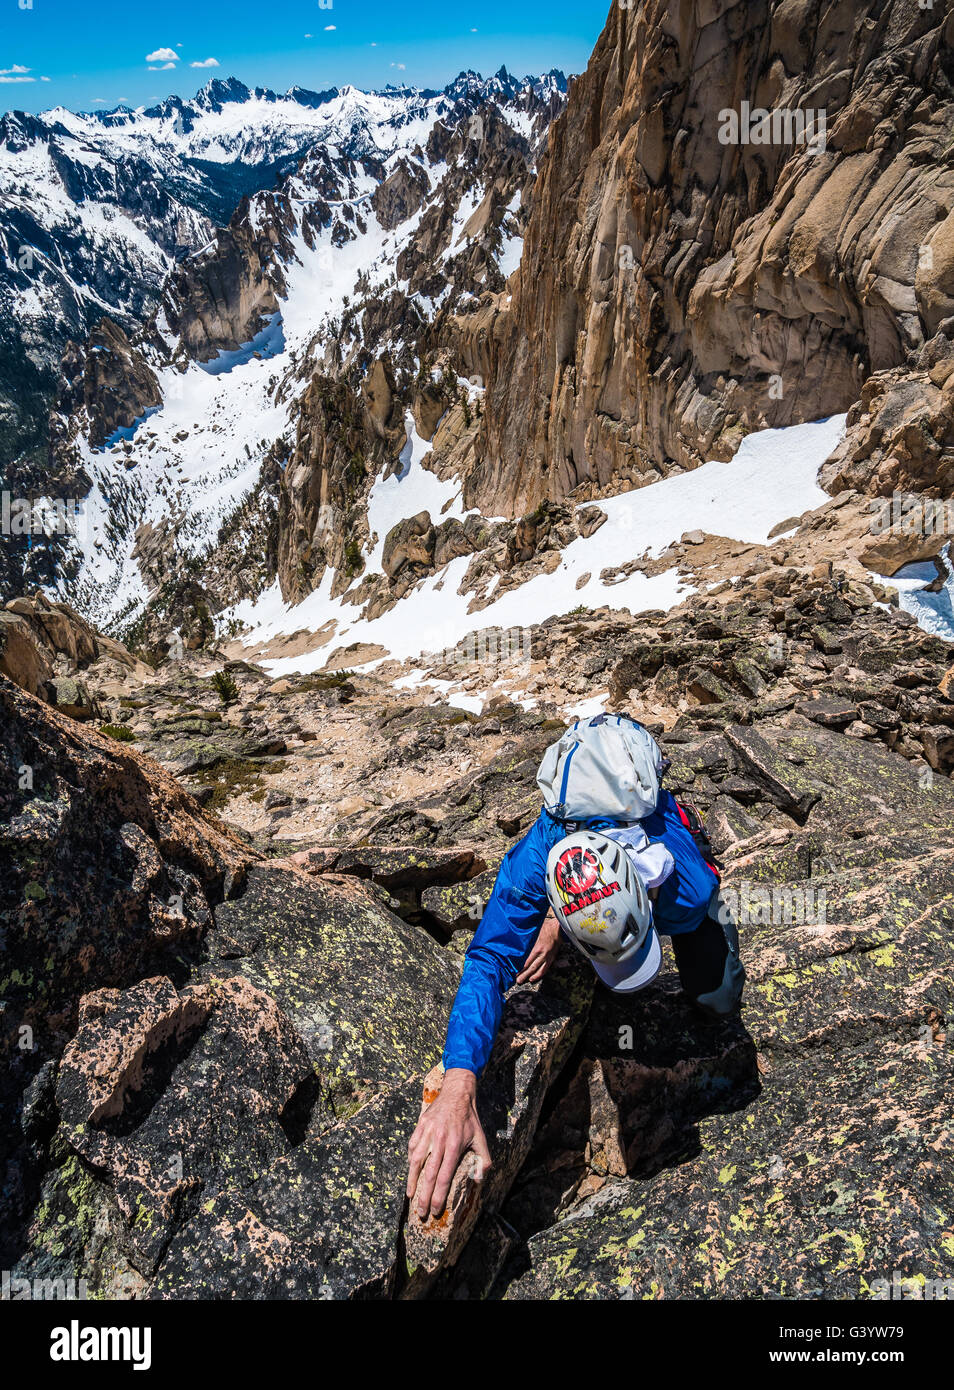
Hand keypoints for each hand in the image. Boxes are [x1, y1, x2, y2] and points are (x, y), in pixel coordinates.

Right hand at [406, 1069, 491, 1219]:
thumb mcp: (481, 1138)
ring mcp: (428, 1132)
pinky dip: (410, 1160)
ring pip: (416, 1161)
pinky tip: (410, 1172)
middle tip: (420, 1212)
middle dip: (424, 1196)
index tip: (436, 1210)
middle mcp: (439, 1141)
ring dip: (412, 1181)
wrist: (457, 1093)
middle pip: (429, 1174)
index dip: (439, 1195)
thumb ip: (483, 1160)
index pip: (444, 1177)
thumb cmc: (470, 1119)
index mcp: (454, 1146)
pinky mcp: (420, 1125)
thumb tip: (478, 1179)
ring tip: (410, 1196)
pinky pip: (412, 1146)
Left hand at [516, 910, 560, 983]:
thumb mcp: (534, 933)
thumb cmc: (546, 928)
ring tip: (526, 980)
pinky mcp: (552, 958)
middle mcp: (542, 954)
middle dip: (525, 975)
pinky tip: (536, 977)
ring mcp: (548, 957)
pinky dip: (540, 974)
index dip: (521, 968)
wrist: (558, 929)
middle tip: (518, 980)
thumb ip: (527, 940)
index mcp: (537, 948)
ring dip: (533, 976)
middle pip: (532, 967)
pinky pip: (546, 968)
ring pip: (539, 970)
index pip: (527, 961)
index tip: (515, 972)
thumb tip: (518, 944)